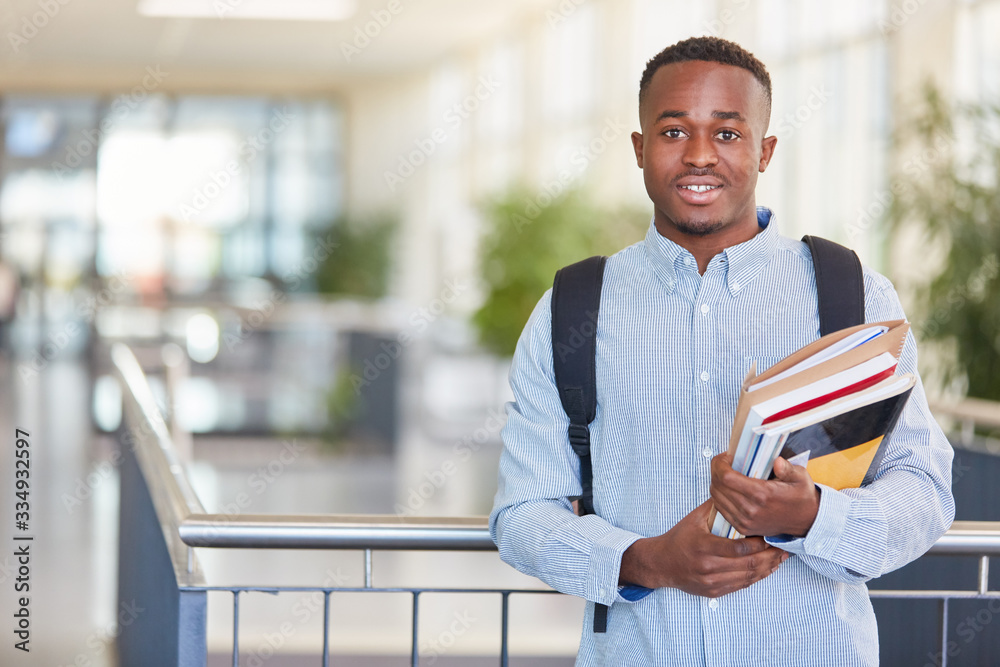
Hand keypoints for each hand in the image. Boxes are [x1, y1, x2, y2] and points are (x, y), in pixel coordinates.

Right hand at [619, 499, 788, 597]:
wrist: (662, 563)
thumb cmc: (680, 538)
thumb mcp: (695, 518)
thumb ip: (717, 508)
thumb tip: (738, 492)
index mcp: (703, 546)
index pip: (738, 548)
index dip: (758, 544)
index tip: (770, 536)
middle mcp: (707, 567)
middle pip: (747, 565)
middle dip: (769, 557)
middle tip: (784, 549)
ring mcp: (710, 581)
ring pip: (747, 578)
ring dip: (767, 568)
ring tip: (780, 559)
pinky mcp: (713, 591)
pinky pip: (740, 586)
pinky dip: (756, 578)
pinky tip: (766, 569)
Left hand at [710, 453, 820, 537]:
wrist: (806, 522)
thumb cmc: (801, 497)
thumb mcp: (800, 478)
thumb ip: (788, 469)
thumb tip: (777, 462)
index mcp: (762, 494)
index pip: (726, 477)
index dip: (720, 464)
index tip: (727, 456)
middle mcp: (751, 510)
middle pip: (717, 486)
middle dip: (716, 470)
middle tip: (725, 462)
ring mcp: (745, 521)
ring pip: (716, 497)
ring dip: (716, 482)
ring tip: (726, 474)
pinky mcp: (743, 527)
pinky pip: (721, 509)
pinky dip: (719, 496)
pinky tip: (728, 488)